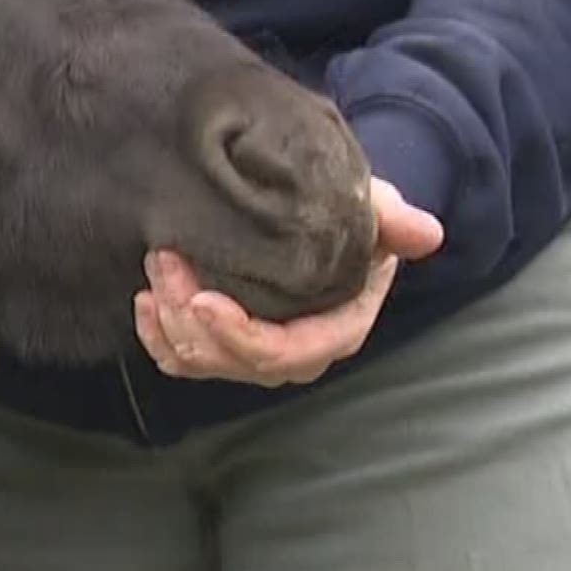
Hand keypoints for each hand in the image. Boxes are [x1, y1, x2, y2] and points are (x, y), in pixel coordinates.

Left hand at [134, 178, 443, 387]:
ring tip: (155, 261)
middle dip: (190, 318)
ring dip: (169, 319)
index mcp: (335, 330)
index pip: (285, 353)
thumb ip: (395, 221)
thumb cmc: (350, 213)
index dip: (240, 337)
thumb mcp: (376, 209)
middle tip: (164, 257)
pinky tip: (142, 301)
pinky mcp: (220, 343)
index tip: (201, 299)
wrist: (321, 214)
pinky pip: (181, 358)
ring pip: (202, 359)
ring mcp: (254, 352)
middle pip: (234, 361)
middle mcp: (294, 353)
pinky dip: (156, 337)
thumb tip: (427, 233)